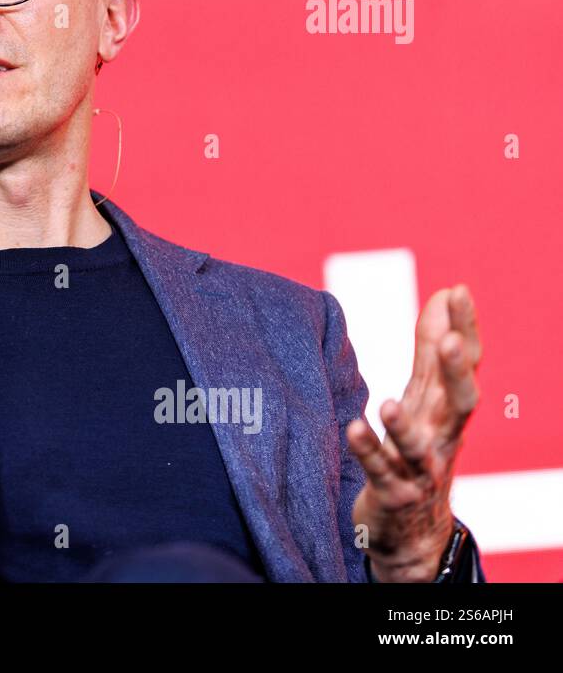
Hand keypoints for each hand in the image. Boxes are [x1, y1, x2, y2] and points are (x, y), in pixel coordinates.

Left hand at [347, 284, 481, 581]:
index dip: (465, 328)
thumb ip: (432, 348)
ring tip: (387, 401)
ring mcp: (420, 468)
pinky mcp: (393, 493)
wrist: (411, 528)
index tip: (459, 290)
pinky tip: (352, 429)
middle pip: (460, 403)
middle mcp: (442, 436)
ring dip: (404, 426)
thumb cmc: (418, 449)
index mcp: (448, 408)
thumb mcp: (427, 397)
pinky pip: (381, 471)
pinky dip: (368, 451)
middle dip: (457, 372)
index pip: (464, 364)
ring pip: (420, 447)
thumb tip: (446, 292)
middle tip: (453, 342)